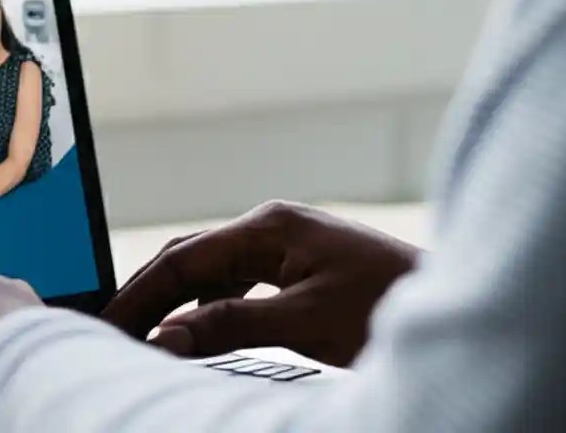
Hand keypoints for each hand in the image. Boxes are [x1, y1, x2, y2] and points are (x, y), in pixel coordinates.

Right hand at [102, 200, 418, 366]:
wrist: (456, 301)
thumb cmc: (389, 305)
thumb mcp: (306, 321)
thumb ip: (232, 324)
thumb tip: (164, 337)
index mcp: (269, 227)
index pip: (182, 258)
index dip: (139, 296)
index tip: (108, 328)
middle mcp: (273, 228)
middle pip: (190, 259)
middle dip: (148, 295)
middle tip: (112, 334)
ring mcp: (288, 247)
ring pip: (212, 274)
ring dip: (177, 304)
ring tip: (144, 338)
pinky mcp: (301, 270)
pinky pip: (238, 286)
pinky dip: (209, 310)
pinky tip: (199, 334)